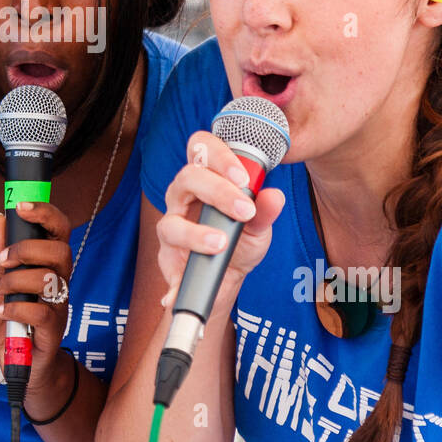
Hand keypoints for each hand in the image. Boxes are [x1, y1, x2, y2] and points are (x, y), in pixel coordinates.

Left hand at [0, 200, 73, 403]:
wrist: (17, 364)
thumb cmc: (9, 321)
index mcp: (48, 265)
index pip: (59, 230)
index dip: (45, 213)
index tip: (21, 205)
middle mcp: (59, 282)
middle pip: (61, 251)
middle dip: (28, 248)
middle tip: (3, 260)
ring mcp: (59, 306)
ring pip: (49, 279)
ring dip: (15, 281)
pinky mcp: (53, 330)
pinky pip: (40, 313)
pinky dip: (15, 309)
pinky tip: (1, 311)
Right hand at [156, 130, 285, 309]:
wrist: (226, 277)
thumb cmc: (240, 240)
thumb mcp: (258, 226)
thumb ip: (265, 211)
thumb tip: (274, 196)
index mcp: (205, 177)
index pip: (201, 148)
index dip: (219, 155)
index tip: (243, 177)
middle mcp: (183, 196)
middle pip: (187, 177)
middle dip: (217, 191)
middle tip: (245, 210)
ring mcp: (172, 225)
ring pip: (171, 222)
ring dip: (196, 233)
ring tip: (222, 243)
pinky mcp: (167, 255)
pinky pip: (168, 265)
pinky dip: (177, 281)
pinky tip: (181, 293)